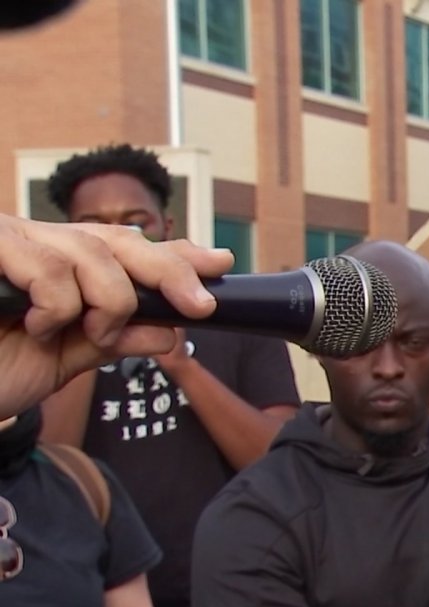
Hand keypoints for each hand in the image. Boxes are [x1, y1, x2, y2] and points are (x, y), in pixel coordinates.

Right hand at [0, 216, 231, 418]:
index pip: (124, 246)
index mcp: (58, 265)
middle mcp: (35, 242)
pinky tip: (40, 326)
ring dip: (108, 301)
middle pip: (117, 240)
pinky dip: (59, 304)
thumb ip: (112, 340)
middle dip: (169, 270)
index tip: (220, 262)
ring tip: (93, 333)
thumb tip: (172, 331)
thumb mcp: (63, 359)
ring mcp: (9, 241)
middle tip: (200, 303)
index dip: (173, 252)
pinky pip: (48, 268)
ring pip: (90, 252)